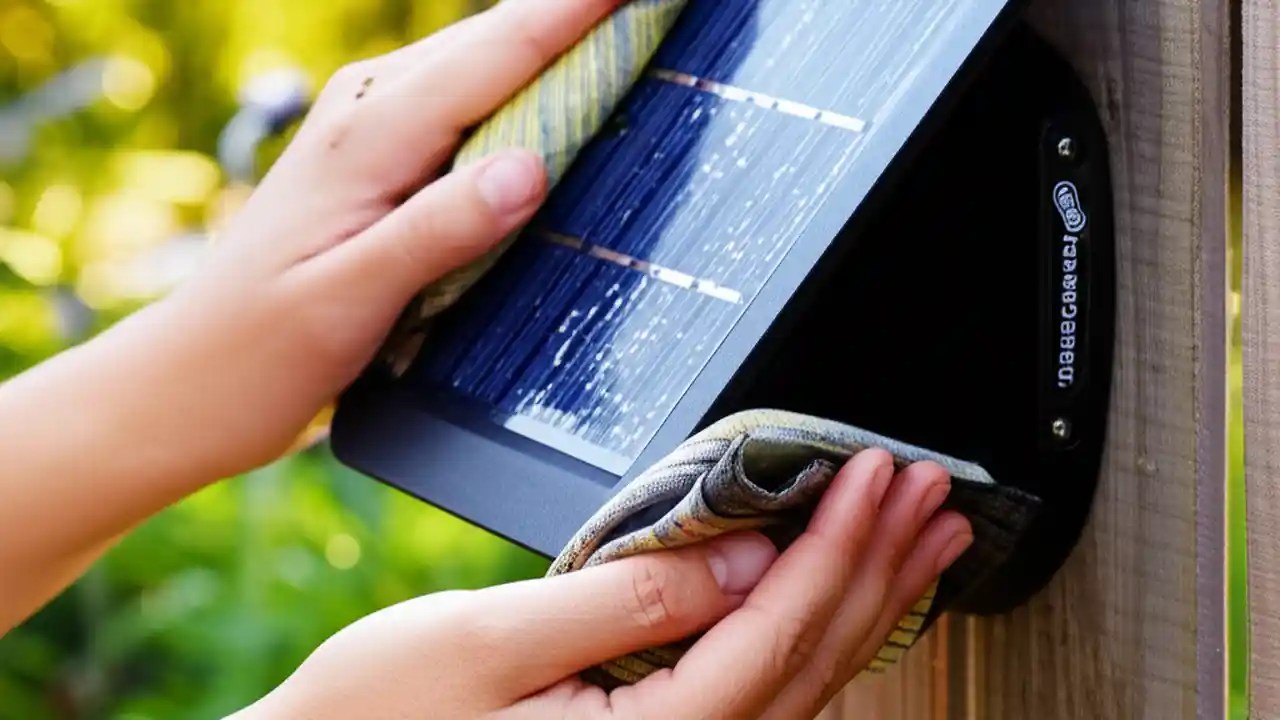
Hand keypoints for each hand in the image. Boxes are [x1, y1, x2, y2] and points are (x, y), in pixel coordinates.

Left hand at [0, 0, 621, 631]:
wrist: (189, 381)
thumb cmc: (260, 349)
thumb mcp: (349, 300)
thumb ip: (438, 231)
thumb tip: (533, 167)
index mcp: (367, 140)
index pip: (493, 56)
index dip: (573, 13)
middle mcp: (364, 116)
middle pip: (490, 43)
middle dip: (569, 14)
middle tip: (645, 6)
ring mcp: (364, 134)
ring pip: (473, 66)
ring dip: (543, 45)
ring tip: (613, 34)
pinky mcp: (370, 162)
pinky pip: (456, 104)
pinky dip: (509, 92)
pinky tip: (542, 104)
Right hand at [234, 452, 973, 719]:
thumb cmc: (375, 717)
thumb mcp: (488, 643)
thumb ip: (624, 600)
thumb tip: (738, 553)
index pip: (775, 634)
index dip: (837, 545)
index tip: (878, 473)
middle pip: (813, 662)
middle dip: (880, 567)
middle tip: (932, 494)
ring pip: (803, 682)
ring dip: (868, 600)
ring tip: (922, 539)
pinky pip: (763, 692)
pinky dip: (815, 632)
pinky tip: (839, 596)